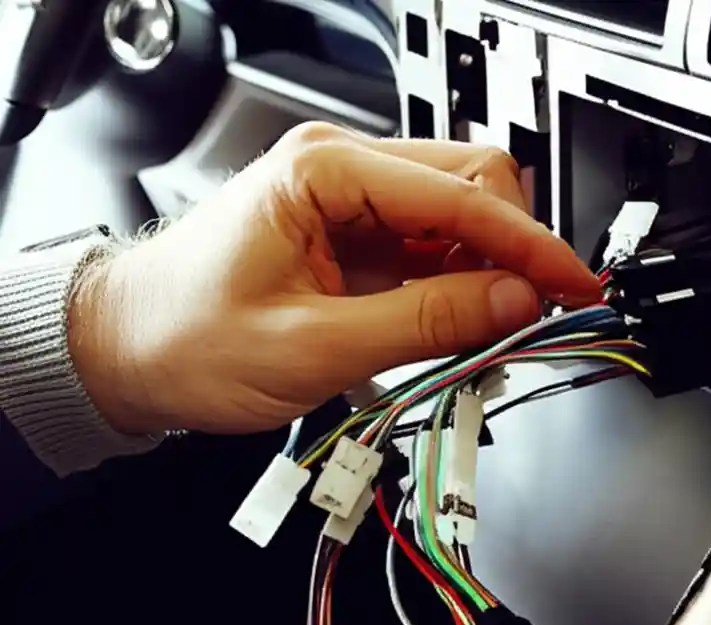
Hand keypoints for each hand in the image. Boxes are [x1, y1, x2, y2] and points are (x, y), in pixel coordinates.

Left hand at [69, 122, 599, 434]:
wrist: (123, 352)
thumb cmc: (183, 336)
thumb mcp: (313, 345)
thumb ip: (425, 322)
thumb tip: (511, 303)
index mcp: (324, 171)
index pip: (462, 196)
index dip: (529, 246)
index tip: (572, 285)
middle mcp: (343, 171)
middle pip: (474, 186)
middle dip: (513, 252)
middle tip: (531, 317)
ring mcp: (353, 202)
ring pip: (461, 218)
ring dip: (488, 273)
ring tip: (489, 336)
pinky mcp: (357, 236)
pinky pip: (435, 249)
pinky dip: (461, 287)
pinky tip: (461, 326)